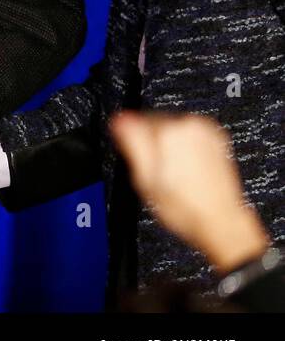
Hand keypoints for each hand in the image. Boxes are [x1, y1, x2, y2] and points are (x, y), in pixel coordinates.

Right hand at [110, 111, 269, 274]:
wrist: (221, 221)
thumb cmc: (184, 207)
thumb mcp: (144, 179)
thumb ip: (131, 143)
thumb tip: (121, 120)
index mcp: (167, 131)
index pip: (134, 120)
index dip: (130, 141)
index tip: (134, 157)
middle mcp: (189, 125)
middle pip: (154, 123)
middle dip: (150, 143)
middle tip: (155, 171)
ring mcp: (206, 132)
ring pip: (172, 129)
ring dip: (168, 145)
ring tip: (173, 173)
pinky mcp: (216, 140)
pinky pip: (189, 135)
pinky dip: (184, 148)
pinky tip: (186, 169)